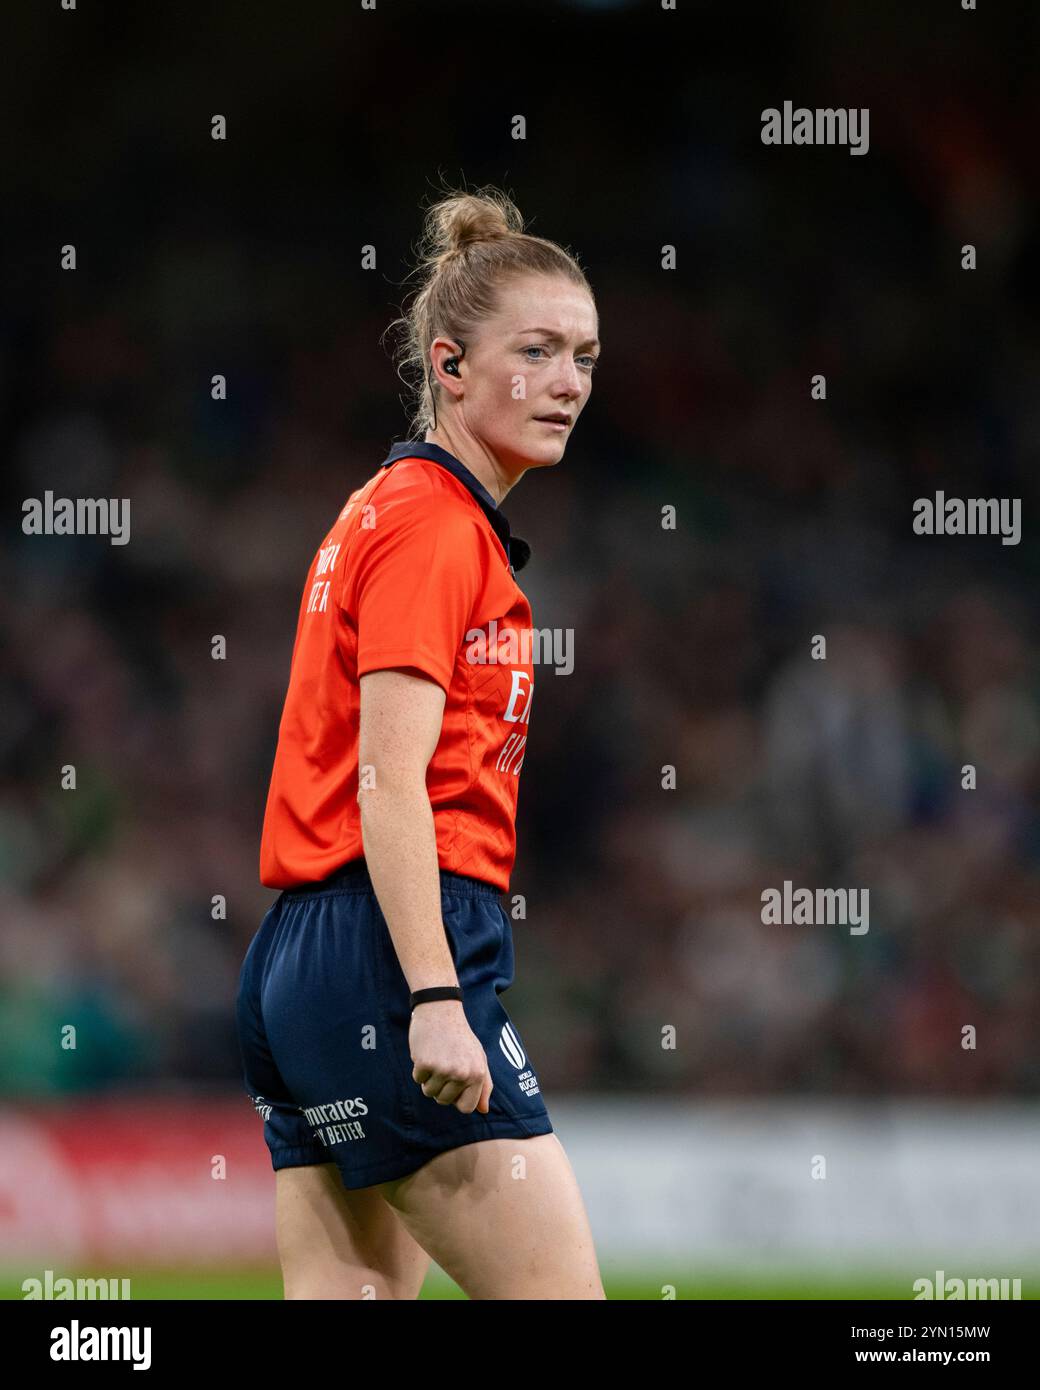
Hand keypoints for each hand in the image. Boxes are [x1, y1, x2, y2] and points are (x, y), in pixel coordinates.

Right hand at [408, 1000, 492, 1114]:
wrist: (440, 1009)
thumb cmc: (460, 1035)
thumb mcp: (479, 1057)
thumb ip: (484, 1084)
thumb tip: (484, 1110)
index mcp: (478, 1074)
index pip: (466, 1108)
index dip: (457, 1099)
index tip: (454, 1084)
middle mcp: (462, 1074)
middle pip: (445, 1101)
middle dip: (441, 1088)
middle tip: (444, 1064)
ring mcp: (443, 1069)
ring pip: (429, 1092)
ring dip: (429, 1079)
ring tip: (436, 1057)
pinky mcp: (425, 1063)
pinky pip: (418, 1079)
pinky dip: (419, 1068)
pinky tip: (426, 1051)